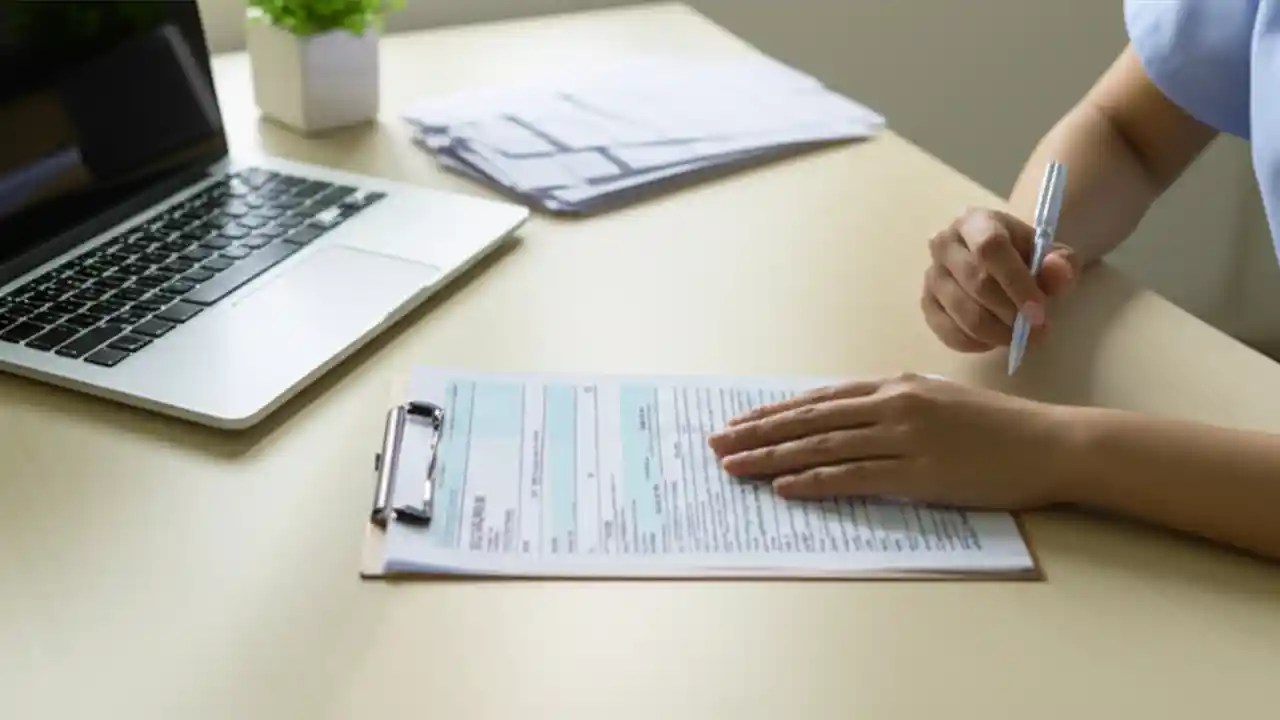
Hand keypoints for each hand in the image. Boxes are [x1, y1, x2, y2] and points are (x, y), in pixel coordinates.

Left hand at [707, 374, 1069, 509]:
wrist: (1047, 443)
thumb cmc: (995, 426)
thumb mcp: (937, 401)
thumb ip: (891, 407)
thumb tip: (847, 421)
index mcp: (894, 387)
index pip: (819, 400)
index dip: (774, 412)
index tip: (738, 422)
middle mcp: (893, 405)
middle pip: (809, 420)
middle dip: (757, 433)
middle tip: (716, 445)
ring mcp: (904, 437)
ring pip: (822, 447)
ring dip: (772, 458)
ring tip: (734, 467)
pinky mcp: (919, 472)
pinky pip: (853, 477)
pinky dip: (814, 482)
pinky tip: (784, 488)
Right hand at [922, 207, 1079, 351]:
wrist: (1003, 264)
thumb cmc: (1028, 259)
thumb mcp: (1053, 256)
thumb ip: (1060, 263)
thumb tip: (1055, 269)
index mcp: (976, 221)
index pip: (990, 247)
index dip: (1016, 282)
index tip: (1039, 312)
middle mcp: (945, 243)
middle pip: (975, 282)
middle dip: (1009, 312)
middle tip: (1036, 332)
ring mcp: (932, 274)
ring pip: (961, 310)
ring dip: (994, 332)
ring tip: (1018, 337)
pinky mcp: (926, 303)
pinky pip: (947, 331)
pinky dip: (974, 343)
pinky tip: (994, 340)